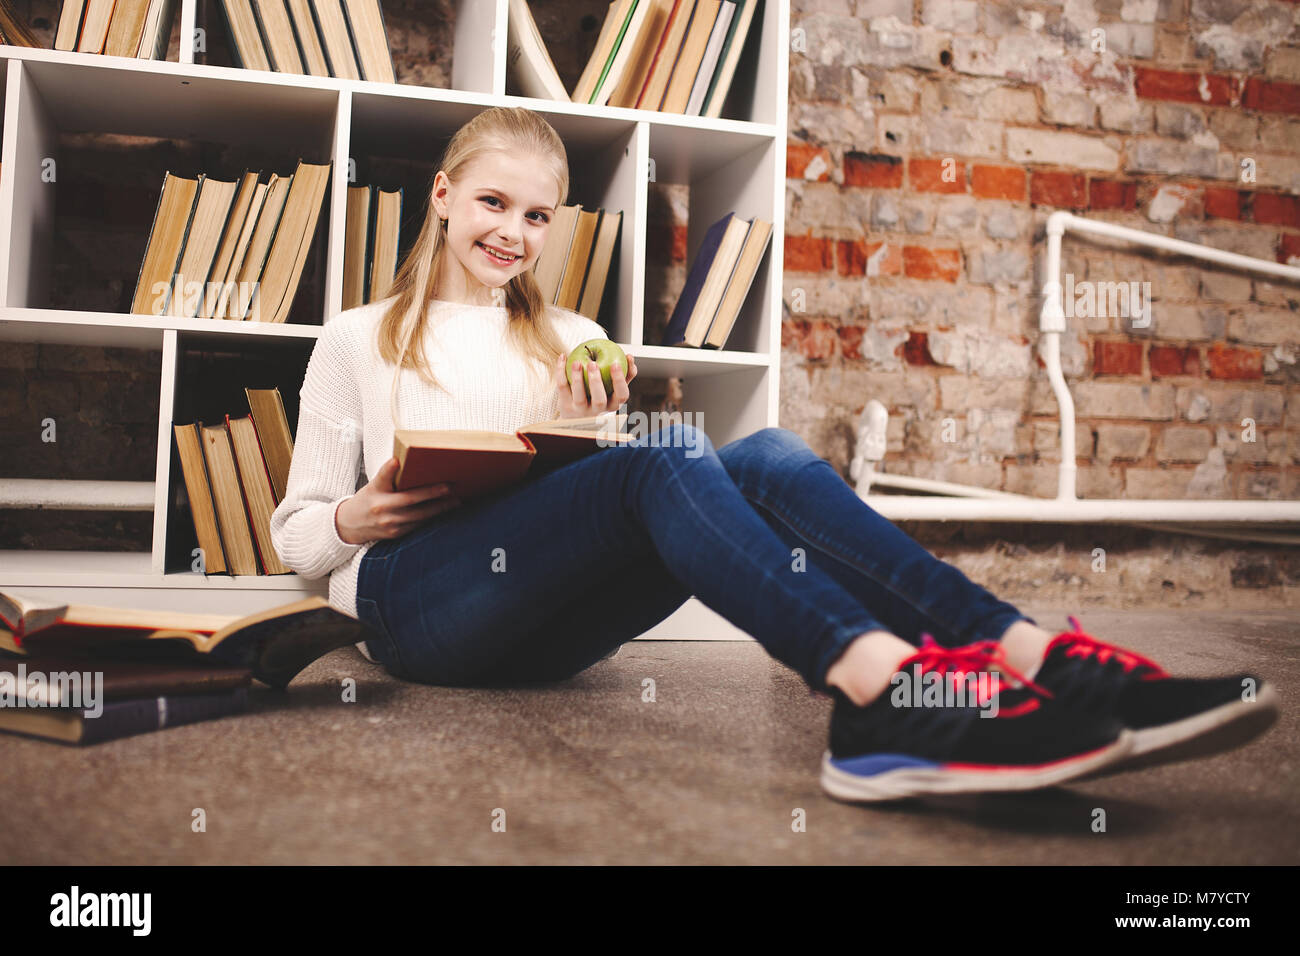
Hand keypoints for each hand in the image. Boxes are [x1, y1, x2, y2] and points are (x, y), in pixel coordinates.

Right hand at [335, 457, 461, 544]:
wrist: (350, 525)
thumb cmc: (366, 500)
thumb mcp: (373, 485)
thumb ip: (386, 475)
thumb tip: (399, 460)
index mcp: (376, 493)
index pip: (385, 479)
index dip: (391, 470)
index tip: (397, 462)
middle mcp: (382, 510)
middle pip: (411, 501)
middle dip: (433, 494)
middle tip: (450, 487)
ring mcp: (390, 524)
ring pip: (419, 516)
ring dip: (439, 508)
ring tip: (455, 500)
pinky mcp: (396, 534)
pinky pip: (418, 525)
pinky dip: (432, 518)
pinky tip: (445, 511)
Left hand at [554, 351, 637, 419]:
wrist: (575, 415)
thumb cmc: (598, 396)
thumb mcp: (613, 388)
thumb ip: (623, 374)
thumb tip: (629, 357)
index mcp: (613, 404)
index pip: (621, 395)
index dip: (619, 380)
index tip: (616, 364)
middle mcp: (597, 410)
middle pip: (599, 399)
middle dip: (597, 382)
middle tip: (594, 364)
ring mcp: (580, 410)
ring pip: (579, 396)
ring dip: (578, 378)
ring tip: (577, 362)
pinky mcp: (566, 407)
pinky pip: (563, 387)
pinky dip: (561, 371)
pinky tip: (563, 357)